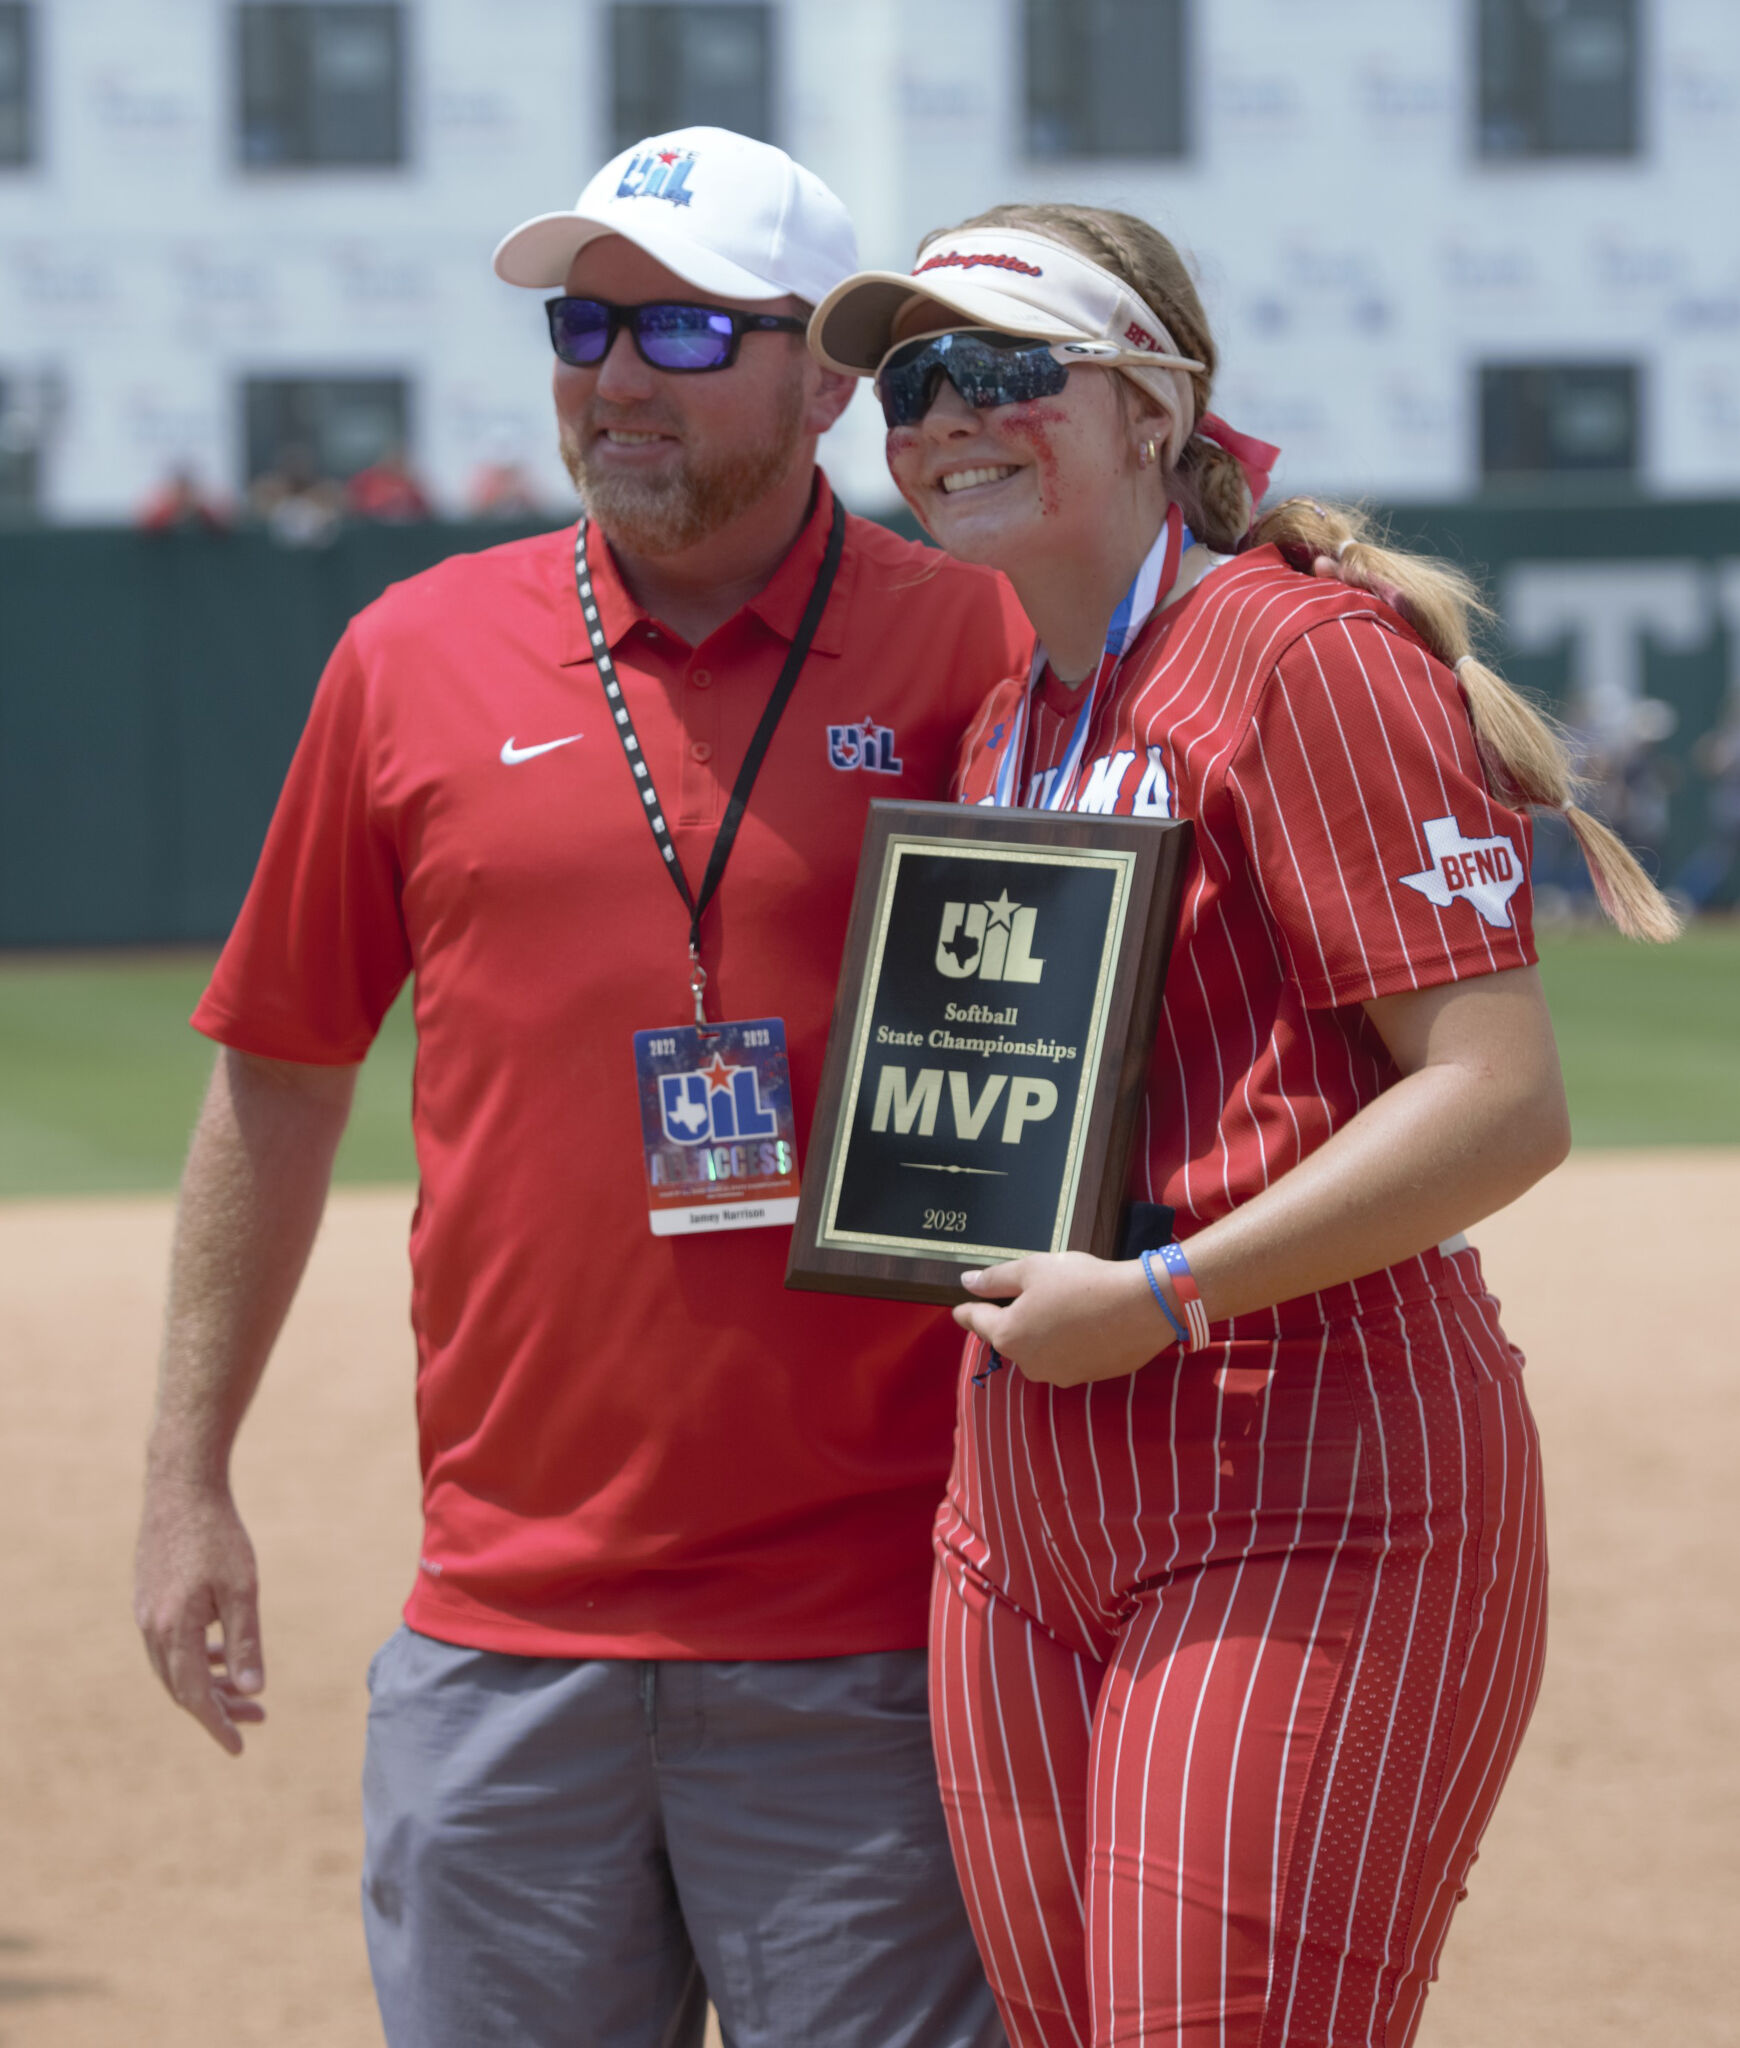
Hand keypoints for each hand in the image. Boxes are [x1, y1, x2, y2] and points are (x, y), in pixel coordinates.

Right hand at [134, 1478, 265, 1755]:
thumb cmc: (218, 1534)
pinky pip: (169, 1643)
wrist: (181, 1485)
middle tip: (257, 1717)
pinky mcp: (149, 1597)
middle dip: (218, 1707)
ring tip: (245, 1691)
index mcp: (173, 1630)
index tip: (239, 1747)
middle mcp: (151, 1627)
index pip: (194, 1696)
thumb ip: (245, 1641)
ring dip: (208, 1682)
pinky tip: (221, 1653)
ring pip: (174, 1666)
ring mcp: (146, 1612)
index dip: (217, 1724)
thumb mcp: (242, 1588)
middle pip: (182, 1687)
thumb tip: (254, 1691)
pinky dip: (195, 1656)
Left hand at [952, 1252, 1173, 1385]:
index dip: (968, 1311)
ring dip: (1041, 1332)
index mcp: (1009, 1334)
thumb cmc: (1083, 1283)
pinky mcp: (1083, 1378)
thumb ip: (996, 1279)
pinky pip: (1064, 1358)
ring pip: (1037, 1350)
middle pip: (1009, 1337)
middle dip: (1013, 1318)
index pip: (977, 1321)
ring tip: (1063, 1306)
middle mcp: (1027, 1363)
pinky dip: (1066, 1343)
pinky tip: (1083, 1323)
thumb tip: (967, 1283)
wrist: (1141, 1307)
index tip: (960, 1309)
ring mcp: (1057, 1375)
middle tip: (1030, 1294)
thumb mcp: (1033, 1269)